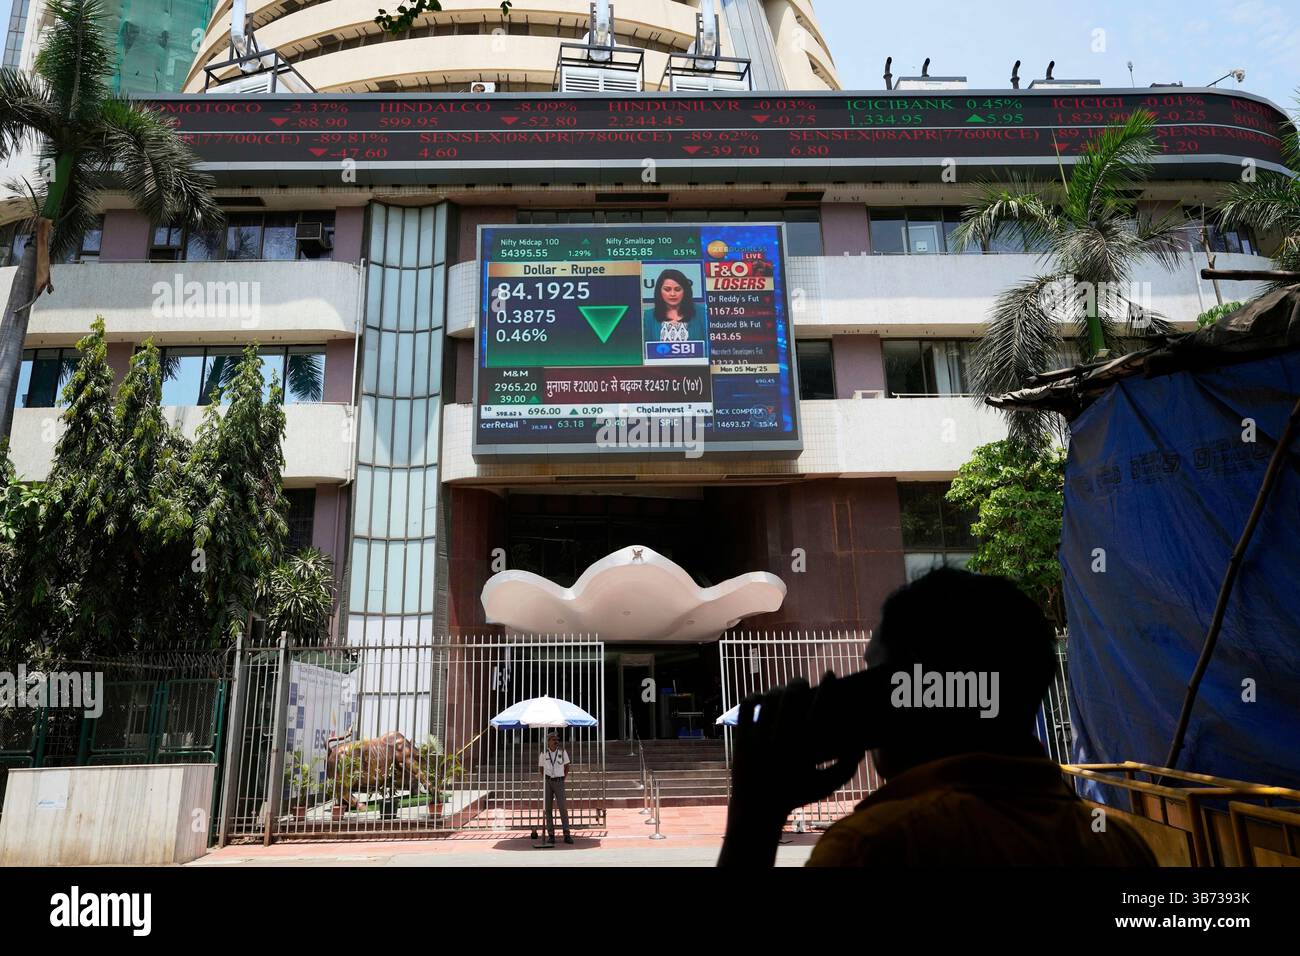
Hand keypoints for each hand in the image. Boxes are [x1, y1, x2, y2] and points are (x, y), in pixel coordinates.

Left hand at [718, 674, 861, 866]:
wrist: (759, 810)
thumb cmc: (796, 795)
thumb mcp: (826, 785)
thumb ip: (847, 767)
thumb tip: (861, 745)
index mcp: (806, 748)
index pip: (821, 706)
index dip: (828, 686)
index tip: (831, 674)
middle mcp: (783, 740)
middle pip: (793, 696)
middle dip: (799, 683)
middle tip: (802, 683)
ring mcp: (760, 738)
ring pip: (770, 699)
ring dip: (778, 689)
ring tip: (783, 690)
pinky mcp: (742, 738)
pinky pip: (746, 708)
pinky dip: (754, 697)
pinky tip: (760, 697)